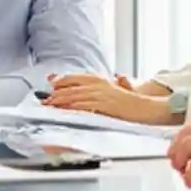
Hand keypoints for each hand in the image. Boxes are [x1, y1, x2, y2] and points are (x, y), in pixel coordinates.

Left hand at [43, 73, 171, 123]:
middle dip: (55, 95)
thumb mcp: (109, 92)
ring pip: (73, 97)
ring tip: (48, 107)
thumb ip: (92, 90)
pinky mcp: (104, 106)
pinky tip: (63, 112)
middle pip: (70, 87)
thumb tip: (79, 88)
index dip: (59, 84)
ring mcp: (100, 94)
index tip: (49, 90)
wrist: (146, 108)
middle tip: (44, 102)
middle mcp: (97, 84)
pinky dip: (71, 109)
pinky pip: (83, 107)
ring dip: (59, 102)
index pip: (72, 78)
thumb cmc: (129, 103)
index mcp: (98, 79)